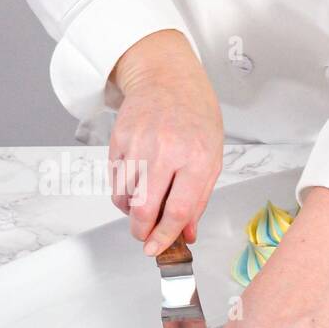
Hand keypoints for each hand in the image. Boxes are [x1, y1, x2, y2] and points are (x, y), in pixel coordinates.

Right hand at [109, 30, 222, 254]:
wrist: (167, 78)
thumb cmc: (196, 117)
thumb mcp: (212, 158)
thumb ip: (198, 199)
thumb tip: (186, 234)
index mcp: (197, 159)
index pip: (177, 210)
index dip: (165, 236)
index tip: (157, 249)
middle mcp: (167, 151)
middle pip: (144, 208)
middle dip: (141, 232)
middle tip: (144, 238)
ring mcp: (139, 144)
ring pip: (125, 197)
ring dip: (131, 213)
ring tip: (144, 208)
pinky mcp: (118, 139)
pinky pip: (116, 180)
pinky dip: (123, 194)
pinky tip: (136, 189)